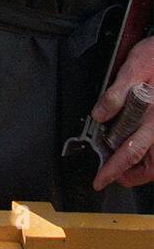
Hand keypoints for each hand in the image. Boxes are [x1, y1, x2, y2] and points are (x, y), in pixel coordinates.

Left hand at [91, 36, 153, 190]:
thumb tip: (100, 114)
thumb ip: (116, 92)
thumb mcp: (134, 67)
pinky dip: (144, 151)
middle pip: (150, 165)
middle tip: (110, 173)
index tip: (100, 180)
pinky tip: (131, 142)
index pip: (132, 152)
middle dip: (130, 175)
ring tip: (119, 161)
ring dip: (138, 164)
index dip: (114, 170)